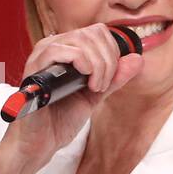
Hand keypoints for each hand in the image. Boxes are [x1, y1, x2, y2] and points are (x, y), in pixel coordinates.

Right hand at [0, 23, 145, 173]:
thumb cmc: (62, 118)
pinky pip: (60, 50)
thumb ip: (115, 77)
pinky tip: (86, 84)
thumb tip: (138, 59)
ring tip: (94, 88)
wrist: (41, 141)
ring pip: (81, 39)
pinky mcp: (34, 68)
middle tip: (103, 86)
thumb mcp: (95, 94)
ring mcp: (42, 55)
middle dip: (108, 61)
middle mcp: (53, 46)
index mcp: (66, 49)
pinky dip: (82, 64)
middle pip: (93, 33)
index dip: (113, 53)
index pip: (98, 31)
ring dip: (98, 65)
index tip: (109, 80)